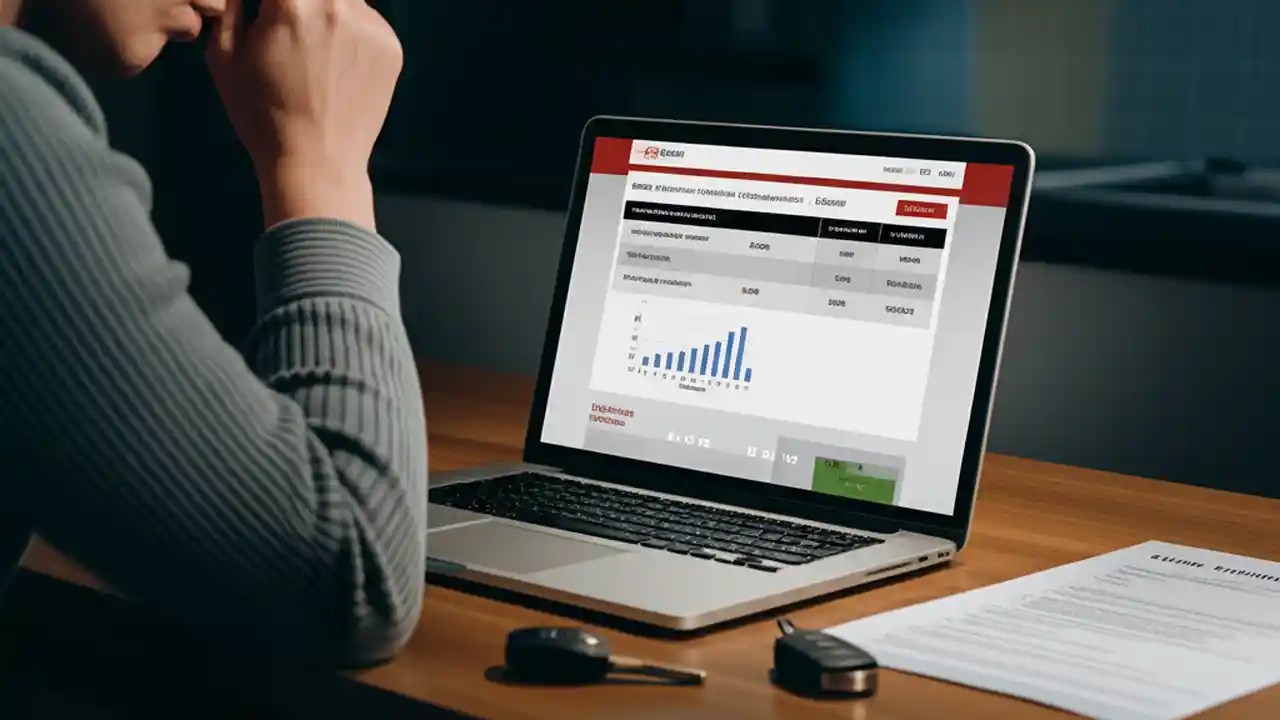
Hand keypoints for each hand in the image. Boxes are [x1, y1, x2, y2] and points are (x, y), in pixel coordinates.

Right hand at [206, 0, 403, 229]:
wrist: (317, 163)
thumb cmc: (262, 115)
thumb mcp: (224, 56)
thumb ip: (232, 4)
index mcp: (288, 1)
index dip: (277, 1)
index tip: (274, 12)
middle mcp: (334, 4)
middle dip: (300, 3)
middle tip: (293, 29)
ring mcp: (368, 25)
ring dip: (328, 9)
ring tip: (315, 48)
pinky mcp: (391, 46)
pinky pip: (368, 19)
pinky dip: (353, 31)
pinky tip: (337, 66)